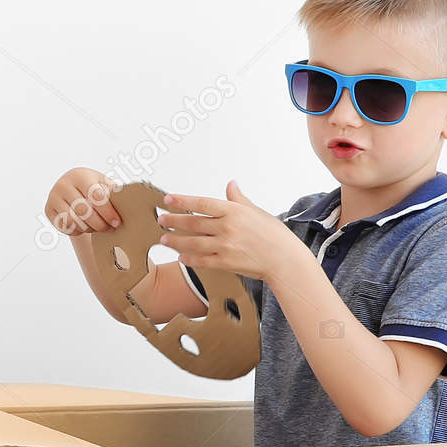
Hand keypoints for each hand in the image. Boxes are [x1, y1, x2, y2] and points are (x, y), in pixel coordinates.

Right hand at [45, 167, 121, 234]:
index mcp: (80, 175)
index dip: (108, 212)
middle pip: (84, 211)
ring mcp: (53, 197)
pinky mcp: (48, 210)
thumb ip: (114, 192)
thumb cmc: (93, 187)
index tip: (117, 222)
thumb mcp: (104, 185)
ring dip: (89, 229)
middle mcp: (64, 185)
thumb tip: (129, 201)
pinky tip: (85, 227)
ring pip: (74, 221)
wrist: (72, 187)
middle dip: (100, 224)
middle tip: (109, 229)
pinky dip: (78, 231)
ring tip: (98, 228)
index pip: (96, 196)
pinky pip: (65, 227)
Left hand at [159, 181, 302, 282]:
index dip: (182, 201)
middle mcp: (228, 227)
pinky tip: (181, 256)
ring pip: (193, 242)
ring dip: (175, 241)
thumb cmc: (274, 235)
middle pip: (193, 223)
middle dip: (173, 221)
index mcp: (234, 211)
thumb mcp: (256, 212)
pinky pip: (202, 260)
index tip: (167, 199)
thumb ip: (239, 199)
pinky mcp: (227, 263)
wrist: (285, 260)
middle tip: (161, 219)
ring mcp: (226, 246)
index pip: (202, 203)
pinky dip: (189, 259)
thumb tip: (231, 184)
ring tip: (163, 239)